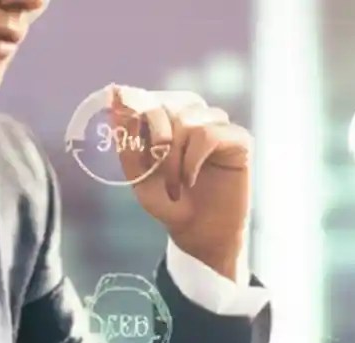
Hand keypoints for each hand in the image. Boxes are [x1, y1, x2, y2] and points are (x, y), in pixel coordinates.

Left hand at [111, 85, 251, 279]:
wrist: (199, 233)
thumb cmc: (169, 202)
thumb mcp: (138, 175)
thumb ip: (127, 141)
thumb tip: (115, 104)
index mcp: (170, 116)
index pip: (150, 97)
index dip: (135, 112)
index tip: (128, 136)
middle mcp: (195, 114)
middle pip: (168, 104)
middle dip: (155, 136)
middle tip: (154, 167)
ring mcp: (218, 125)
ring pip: (187, 120)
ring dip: (173, 157)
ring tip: (175, 185)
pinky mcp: (239, 139)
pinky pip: (208, 135)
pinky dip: (192, 160)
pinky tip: (189, 180)